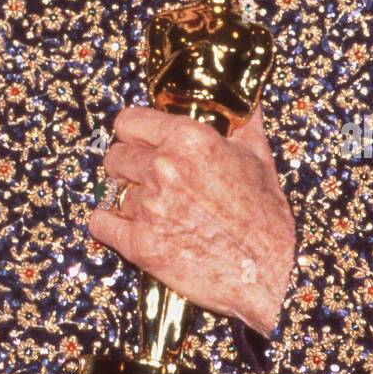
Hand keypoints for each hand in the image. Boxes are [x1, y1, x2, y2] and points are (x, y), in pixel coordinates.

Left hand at [88, 102, 295, 338]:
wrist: (271, 276)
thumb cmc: (266, 216)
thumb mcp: (258, 157)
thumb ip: (243, 121)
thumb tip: (246, 97)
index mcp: (190, 139)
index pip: (128, 121)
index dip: (133, 133)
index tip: (139, 142)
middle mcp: (165, 167)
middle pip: (115, 155)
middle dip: (128, 166)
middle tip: (146, 178)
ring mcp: (149, 207)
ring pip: (111, 190)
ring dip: (126, 197)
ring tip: (152, 207)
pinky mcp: (140, 244)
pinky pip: (101, 223)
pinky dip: (109, 224)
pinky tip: (126, 226)